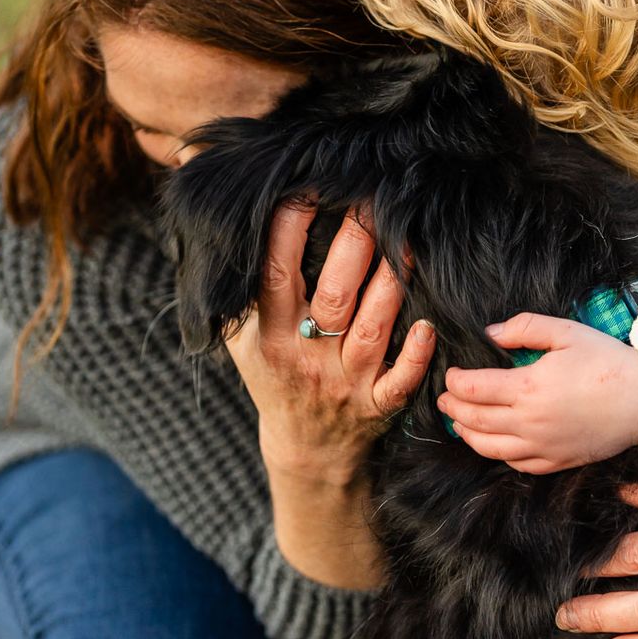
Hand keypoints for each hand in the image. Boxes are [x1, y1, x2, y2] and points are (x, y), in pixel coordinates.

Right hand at [224, 202, 436, 478]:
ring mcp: (346, 382)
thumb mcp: (239, 336)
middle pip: (334, 295)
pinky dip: (414, 355)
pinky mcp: (378, 405)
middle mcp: (307, 356)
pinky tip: (427, 324)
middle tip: (373, 201)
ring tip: (409, 240)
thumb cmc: (274, 376)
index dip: (288, 231)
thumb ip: (233, 284)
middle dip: (355, 244)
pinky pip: (399, 381)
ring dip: (392, 284)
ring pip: (371, 328)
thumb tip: (210, 213)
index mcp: (269, 334)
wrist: (304, 450)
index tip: (309, 189)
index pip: (276, 275)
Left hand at [436, 313, 637, 472]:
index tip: (452, 375)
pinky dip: (497, 454)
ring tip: (459, 423)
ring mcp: (542, 446)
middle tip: (445, 398)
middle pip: (474, 420)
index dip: (455, 382)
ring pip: (488, 448)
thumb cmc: (609, 363)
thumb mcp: (566, 332)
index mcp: (528, 388)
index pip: (473, 389)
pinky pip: (516, 464)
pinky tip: (494, 443)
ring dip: (467, 435)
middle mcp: (530, 423)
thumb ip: (524, 328)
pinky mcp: (557, 461)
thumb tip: (490, 333)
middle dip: (453, 408)